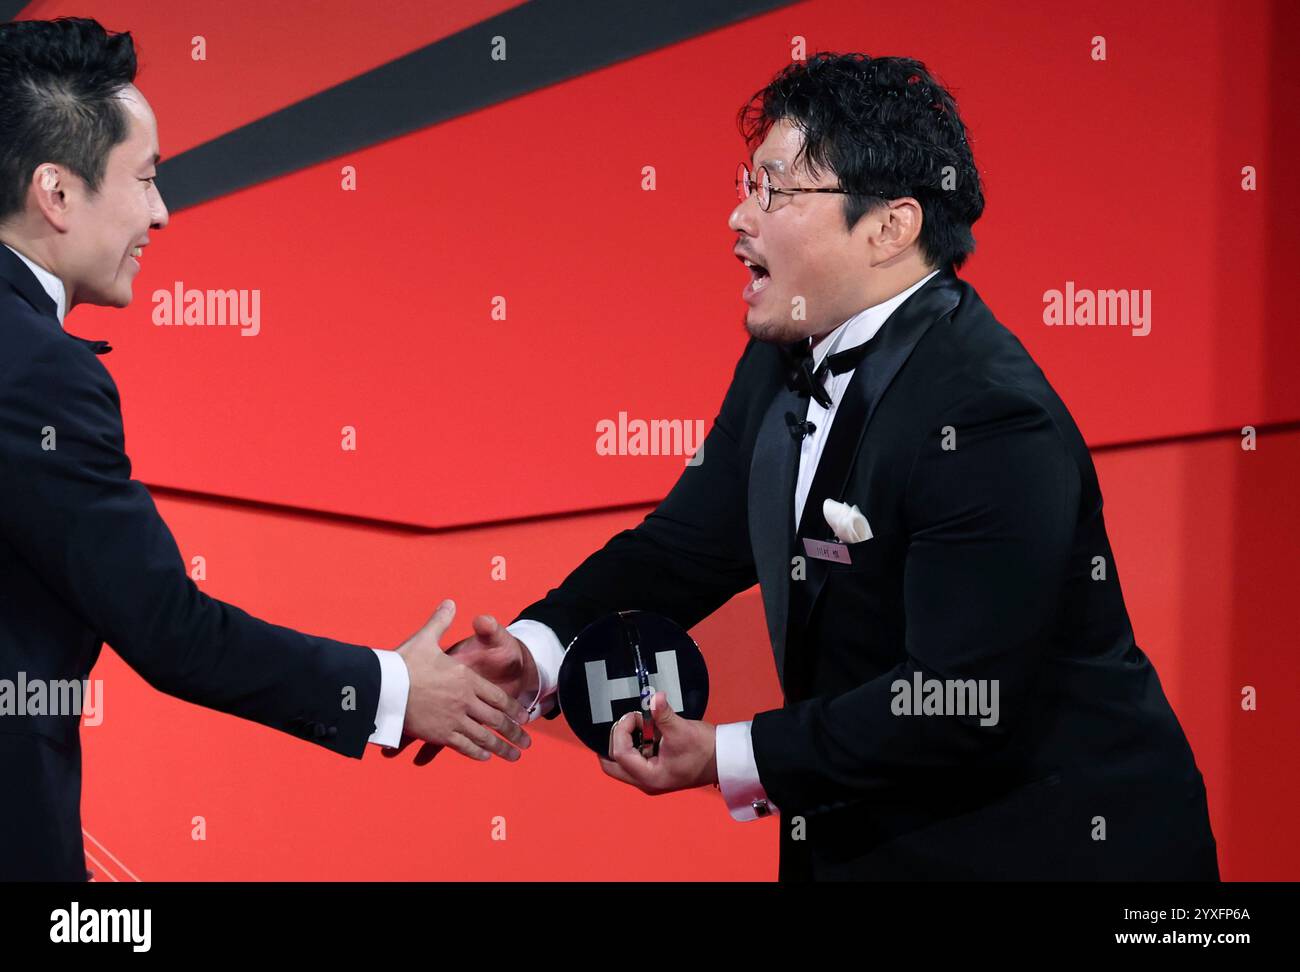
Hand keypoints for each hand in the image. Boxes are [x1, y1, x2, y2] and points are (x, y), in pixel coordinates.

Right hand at [382, 599, 530, 764]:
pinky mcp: (439, 734)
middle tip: (526, 743)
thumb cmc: (404, 662)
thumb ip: (441, 622)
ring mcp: (453, 719)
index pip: (496, 696)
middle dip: (514, 732)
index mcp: (465, 678)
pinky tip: (485, 757)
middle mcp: (464, 700)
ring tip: (514, 756)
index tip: (523, 715)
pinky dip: (476, 752)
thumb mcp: (425, 638)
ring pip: (484, 737)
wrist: (382, 686)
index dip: (512, 707)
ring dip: (502, 748)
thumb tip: (450, 602)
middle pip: (496, 720)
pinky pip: (463, 746)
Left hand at [599, 691, 717, 793]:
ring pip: (621, 763)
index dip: (622, 730)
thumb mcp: (681, 730)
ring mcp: (649, 779)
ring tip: (641, 726)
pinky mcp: (654, 772)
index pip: (620, 754)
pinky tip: (648, 732)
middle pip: (612, 765)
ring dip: (625, 742)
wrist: (723, 760)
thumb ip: (663, 714)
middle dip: (615, 741)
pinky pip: (633, 760)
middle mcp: (646, 782)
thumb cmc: (705, 750)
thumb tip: (654, 697)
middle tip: (627, 723)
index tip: (635, 715)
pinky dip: (634, 745)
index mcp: (650, 777)